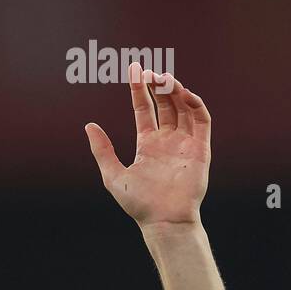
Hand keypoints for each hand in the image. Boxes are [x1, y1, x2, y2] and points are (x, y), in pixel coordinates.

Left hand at [85, 64, 209, 228]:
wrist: (164, 221)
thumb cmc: (139, 204)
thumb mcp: (113, 175)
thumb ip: (102, 150)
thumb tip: (89, 125)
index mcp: (148, 145)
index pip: (144, 109)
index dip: (139, 89)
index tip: (134, 69)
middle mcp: (167, 140)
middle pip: (165, 104)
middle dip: (158, 85)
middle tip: (150, 71)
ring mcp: (185, 143)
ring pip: (183, 107)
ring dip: (175, 90)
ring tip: (163, 79)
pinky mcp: (200, 148)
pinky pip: (201, 120)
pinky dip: (194, 104)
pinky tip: (183, 93)